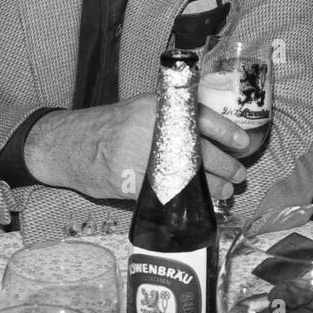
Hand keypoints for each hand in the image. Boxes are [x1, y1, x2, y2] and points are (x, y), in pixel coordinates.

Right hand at [26, 95, 250, 201]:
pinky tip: (196, 205)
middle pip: (199, 151)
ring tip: (225, 191)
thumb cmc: (111, 126)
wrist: (68, 144)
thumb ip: (172, 118)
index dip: (226, 132)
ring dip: (210, 187)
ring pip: (186, 176)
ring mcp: (138, 158)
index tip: (244, 144)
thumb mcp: (142, 110)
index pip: (200, 118)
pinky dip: (184, 202)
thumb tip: (212, 136)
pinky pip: (164, 194)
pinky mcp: (128, 183)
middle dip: (224, 166)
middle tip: (238, 174)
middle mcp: (150, 131)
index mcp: (156, 108)